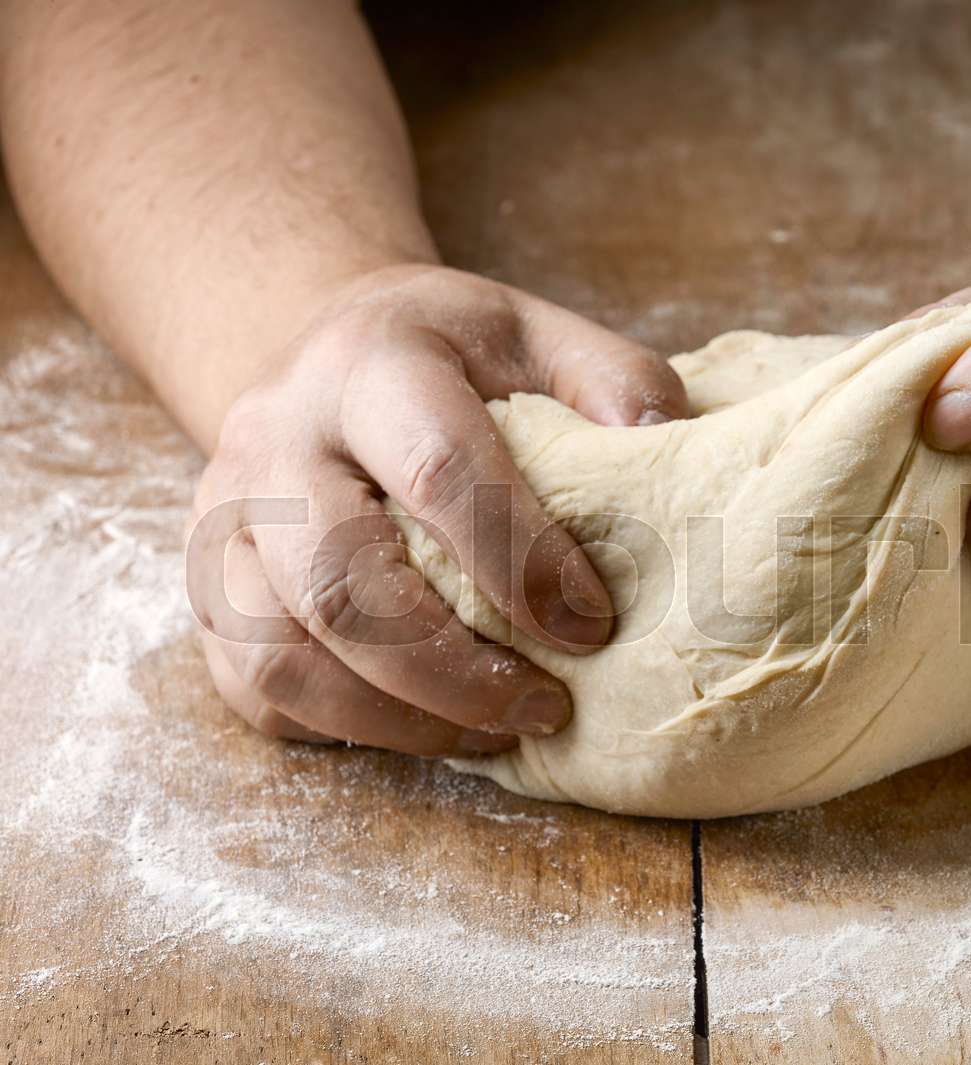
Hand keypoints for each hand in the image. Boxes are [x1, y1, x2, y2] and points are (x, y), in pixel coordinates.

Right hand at [187, 265, 688, 753]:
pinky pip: (254, 690)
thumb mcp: (536, 333)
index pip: (440, 471)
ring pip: (281, 655)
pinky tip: (425, 722)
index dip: (522, 562)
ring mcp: (223, 518)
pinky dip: (344, 728)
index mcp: (371, 364)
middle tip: (548, 706)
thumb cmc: (451, 358)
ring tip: (494, 731)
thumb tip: (669, 443)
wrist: (324, 352)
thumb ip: (614, 379)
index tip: (591, 625)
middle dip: (456, 671)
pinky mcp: (207, 587)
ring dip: (399, 717)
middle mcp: (274, 438)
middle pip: (341, 586)